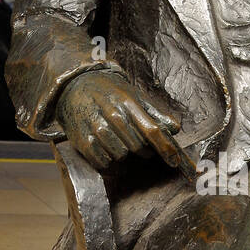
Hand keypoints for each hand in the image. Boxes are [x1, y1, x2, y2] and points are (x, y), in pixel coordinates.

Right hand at [56, 68, 180, 172]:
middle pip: (138, 147)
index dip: (166, 149)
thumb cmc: (107, 92)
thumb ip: (154, 113)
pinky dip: (109, 162)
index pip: (152, 130)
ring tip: (120, 144)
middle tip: (139, 145)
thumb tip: (176, 128)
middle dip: (143, 150)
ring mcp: (96, 129)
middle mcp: (112, 116)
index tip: (175, 161)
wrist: (73, 86)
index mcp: (128, 103)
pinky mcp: (83, 141)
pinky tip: (108, 151)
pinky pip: (104, 163)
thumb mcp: (132, 96)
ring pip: (121, 156)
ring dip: (125, 156)